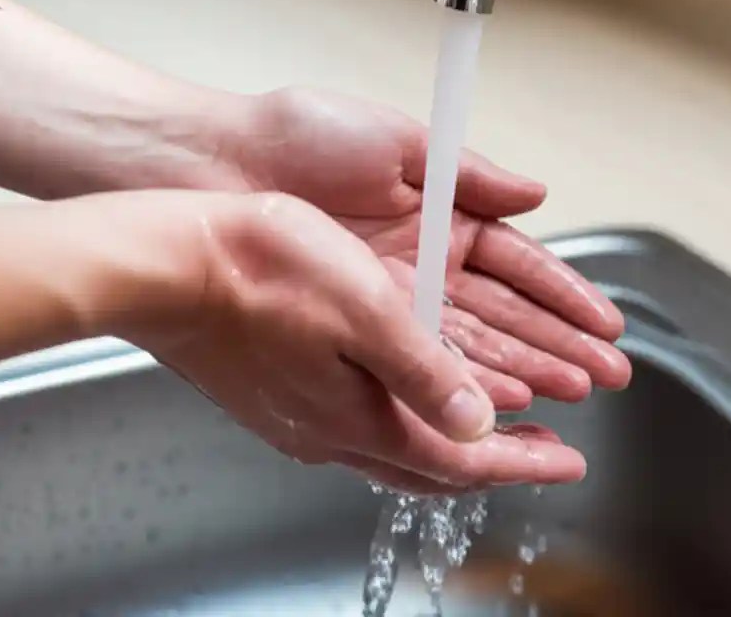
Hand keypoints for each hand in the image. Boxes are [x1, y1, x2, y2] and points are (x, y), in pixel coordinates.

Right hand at [116, 191, 587, 492]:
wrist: (160, 267)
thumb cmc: (259, 272)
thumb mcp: (367, 313)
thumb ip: (427, 373)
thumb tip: (479, 423)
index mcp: (364, 415)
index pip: (466, 458)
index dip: (526, 461)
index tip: (571, 461)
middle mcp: (333, 431)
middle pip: (436, 464)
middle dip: (500, 459)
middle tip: (547, 452)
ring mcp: (300, 417)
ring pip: (399, 447)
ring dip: (457, 439)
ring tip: (493, 427)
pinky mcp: (277, 393)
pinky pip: (363, 425)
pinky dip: (409, 419)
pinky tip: (408, 399)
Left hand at [191, 87, 631, 409]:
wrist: (208, 165)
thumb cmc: (293, 136)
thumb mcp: (396, 142)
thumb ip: (469, 176)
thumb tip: (535, 193)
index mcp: (438, 217)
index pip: (520, 266)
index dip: (565, 296)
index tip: (606, 322)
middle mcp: (421, 266)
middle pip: (507, 315)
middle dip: (561, 345)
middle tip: (607, 375)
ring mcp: (389, 300)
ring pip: (473, 344)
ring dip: (526, 369)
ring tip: (572, 392)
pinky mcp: (353, 325)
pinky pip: (420, 360)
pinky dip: (464, 379)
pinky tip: (504, 399)